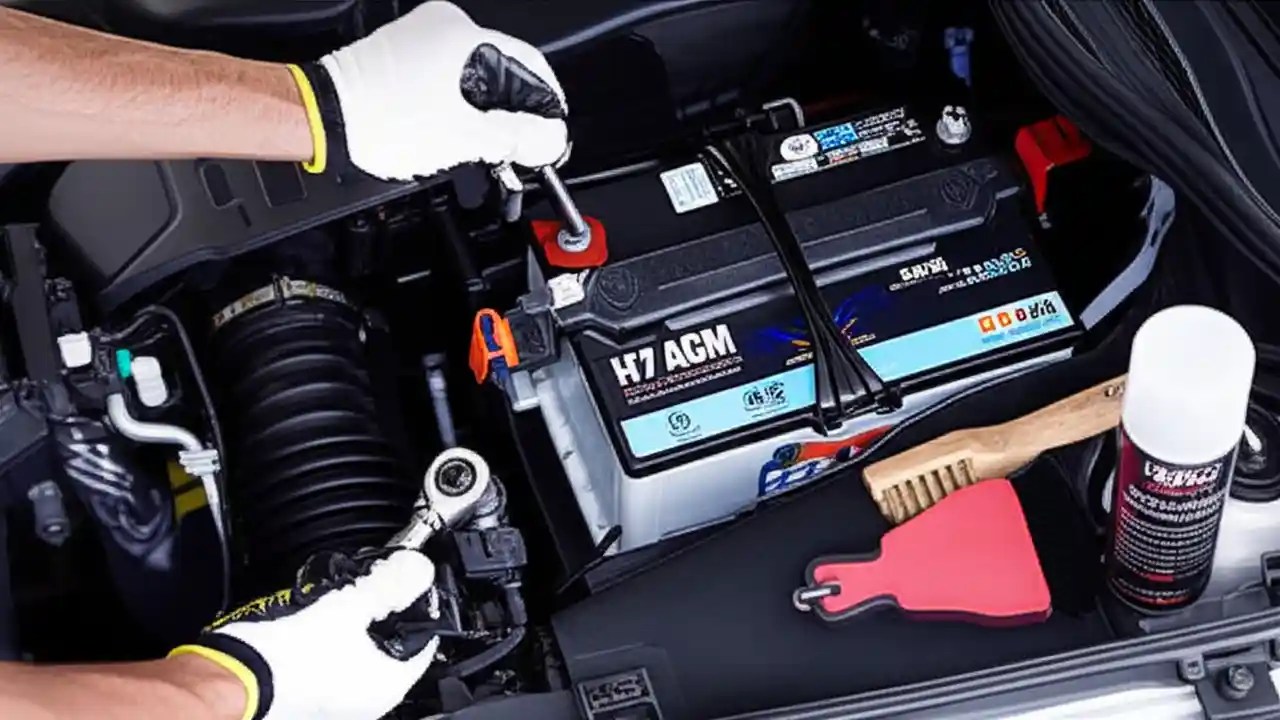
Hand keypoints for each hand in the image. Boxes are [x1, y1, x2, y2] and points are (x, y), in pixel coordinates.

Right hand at [171, 550, 439, 719]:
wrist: (228, 679)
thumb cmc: (285, 657)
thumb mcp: (348, 606)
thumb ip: (387, 584)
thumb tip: (417, 568)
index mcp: (385, 688)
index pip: (425, 646)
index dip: (420, 610)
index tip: (410, 588)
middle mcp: (363, 705)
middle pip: (389, 650)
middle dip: (382, 618)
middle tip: (372, 590)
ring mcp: (333, 707)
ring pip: (356, 658)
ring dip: (351, 631)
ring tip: (338, 603)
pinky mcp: (305, 702)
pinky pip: (329, 668)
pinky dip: (327, 646)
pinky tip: (312, 626)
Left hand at [297, 0, 567, 181]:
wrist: (325, 119)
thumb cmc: (378, 120)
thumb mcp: (465, 136)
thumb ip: (517, 136)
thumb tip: (550, 137)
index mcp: (463, 35)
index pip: (531, 62)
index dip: (549, 101)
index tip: (554, 128)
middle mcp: (444, 25)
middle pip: (505, 67)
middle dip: (518, 110)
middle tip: (525, 147)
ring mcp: (423, 36)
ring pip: (479, 73)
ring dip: (491, 109)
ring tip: (494, 147)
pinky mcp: (407, 53)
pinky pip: (452, 74)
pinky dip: (464, 102)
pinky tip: (465, 132)